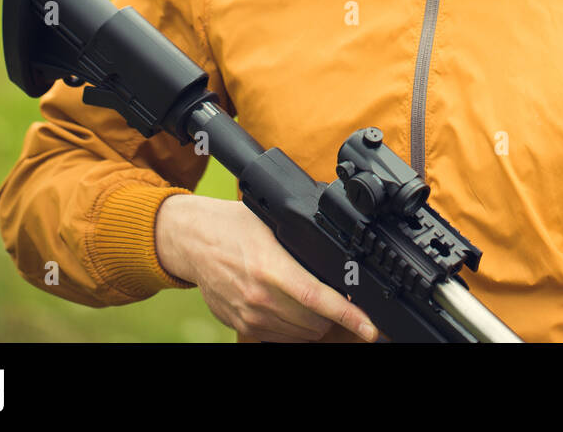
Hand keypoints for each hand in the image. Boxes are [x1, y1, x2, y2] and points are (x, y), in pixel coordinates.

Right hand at [155, 193, 379, 342]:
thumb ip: (305, 243)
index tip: (369, 328)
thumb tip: (342, 257)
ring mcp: (250, 316)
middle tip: (340, 296)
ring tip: (315, 300)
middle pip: (315, 322)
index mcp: (271, 268)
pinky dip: (295, 328)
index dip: (349, 315)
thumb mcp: (274, 224)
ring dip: (316, 323)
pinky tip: (293, 307)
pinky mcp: (242, 325)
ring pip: (301, 335)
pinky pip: (281, 338)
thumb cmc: (234, 227)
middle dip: (335, 313)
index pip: (318, 298)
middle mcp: (260, 297)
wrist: (193, 241)